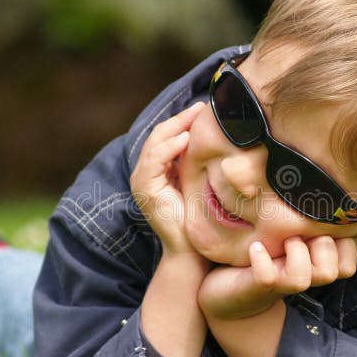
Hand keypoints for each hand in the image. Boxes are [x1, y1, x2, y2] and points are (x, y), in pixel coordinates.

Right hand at [130, 102, 204, 254]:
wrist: (191, 248)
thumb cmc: (199, 216)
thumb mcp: (198, 180)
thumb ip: (196, 161)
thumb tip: (214, 135)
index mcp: (157, 168)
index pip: (166, 136)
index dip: (182, 120)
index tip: (202, 108)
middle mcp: (145, 172)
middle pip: (159, 135)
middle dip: (180, 119)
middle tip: (201, 107)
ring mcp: (141, 180)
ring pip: (154, 144)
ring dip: (175, 128)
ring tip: (194, 117)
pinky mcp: (144, 189)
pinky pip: (153, 161)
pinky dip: (168, 148)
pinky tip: (186, 139)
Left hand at [198, 235, 356, 319]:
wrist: (227, 292)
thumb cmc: (264, 255)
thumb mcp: (293, 235)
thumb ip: (311, 222)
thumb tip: (329, 190)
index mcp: (315, 265)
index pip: (348, 265)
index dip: (342, 245)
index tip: (321, 230)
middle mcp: (303, 278)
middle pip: (334, 271)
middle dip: (322, 245)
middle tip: (299, 234)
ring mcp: (280, 284)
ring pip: (304, 278)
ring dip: (296, 253)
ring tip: (282, 241)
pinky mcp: (256, 287)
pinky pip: (267, 277)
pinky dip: (262, 260)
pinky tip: (255, 247)